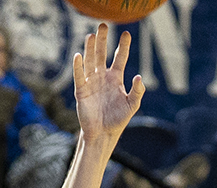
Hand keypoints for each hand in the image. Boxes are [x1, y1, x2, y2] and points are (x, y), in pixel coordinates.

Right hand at [72, 25, 144, 147]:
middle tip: (103, 25)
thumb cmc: (118, 120)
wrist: (103, 134)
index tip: (127, 33)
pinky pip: (79, 76)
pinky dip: (78, 66)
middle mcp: (102, 77)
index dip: (123, 46)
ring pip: (90, 61)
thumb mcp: (132, 105)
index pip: (119, 58)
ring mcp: (91, 82)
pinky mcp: (81, 91)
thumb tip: (139, 76)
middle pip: (102, 54)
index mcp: (115, 79)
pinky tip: (78, 55)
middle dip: (103, 40)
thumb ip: (137, 91)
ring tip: (91, 35)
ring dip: (90, 49)